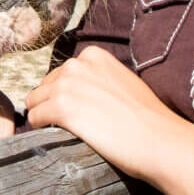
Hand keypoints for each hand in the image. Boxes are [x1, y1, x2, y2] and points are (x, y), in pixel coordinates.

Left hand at [23, 46, 193, 183]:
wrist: (159, 139)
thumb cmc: (147, 118)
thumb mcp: (122, 83)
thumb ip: (99, 81)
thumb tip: (82, 94)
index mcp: (93, 56)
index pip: (61, 74)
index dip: (65, 94)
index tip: (78, 110)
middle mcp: (77, 64)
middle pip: (45, 86)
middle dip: (52, 104)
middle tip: (71, 125)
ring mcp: (67, 85)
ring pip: (35, 101)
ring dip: (45, 117)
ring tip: (64, 133)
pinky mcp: (61, 108)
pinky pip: (34, 118)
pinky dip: (41, 129)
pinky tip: (58, 137)